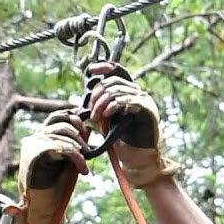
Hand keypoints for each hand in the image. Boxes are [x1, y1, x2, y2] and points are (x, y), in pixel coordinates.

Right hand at [16, 110, 89, 223]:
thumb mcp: (65, 161)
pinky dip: (77, 158)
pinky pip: (64, 148)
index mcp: (37, 138)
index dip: (72, 116)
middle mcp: (33, 139)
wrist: (39, 209)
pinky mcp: (36, 155)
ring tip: (84, 163)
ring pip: (64, 133)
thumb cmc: (53, 188)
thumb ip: (73, 144)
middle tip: (87, 148)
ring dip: (79, 147)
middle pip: (61, 121)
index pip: (56, 116)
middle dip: (78, 131)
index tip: (85, 123)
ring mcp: (33, 145)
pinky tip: (83, 170)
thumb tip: (88, 129)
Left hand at [84, 62, 179, 186]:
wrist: (137, 156)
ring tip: (96, 118)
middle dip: (97, 95)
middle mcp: (137, 92)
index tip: (91, 70)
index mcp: (128, 92)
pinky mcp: (147, 109)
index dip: (104, 67)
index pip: (117, 71)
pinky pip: (127, 100)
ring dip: (101, 104)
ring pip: (117, 91)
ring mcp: (144, 100)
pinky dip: (113, 106)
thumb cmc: (121, 139)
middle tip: (91, 111)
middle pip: (113, 82)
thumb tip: (76, 109)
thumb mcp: (104, 122)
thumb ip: (95, 112)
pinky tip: (106, 114)